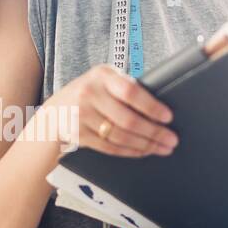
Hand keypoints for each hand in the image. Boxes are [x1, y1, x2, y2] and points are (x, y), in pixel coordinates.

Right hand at [46, 64, 177, 157]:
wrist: (55, 111)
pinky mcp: (79, 135)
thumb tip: (160, 108)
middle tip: (172, 140)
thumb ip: (125, 87)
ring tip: (162, 148)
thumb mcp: (104, 80)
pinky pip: (110, 147)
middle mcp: (90, 94)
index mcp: (102, 75)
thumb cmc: (90, 93)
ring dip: (145, 145)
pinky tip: (143, 151)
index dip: (151, 107)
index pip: (131, 92)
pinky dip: (130, 151)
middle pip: (128, 119)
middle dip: (154, 132)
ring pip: (121, 136)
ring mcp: (82, 116)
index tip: (168, 117)